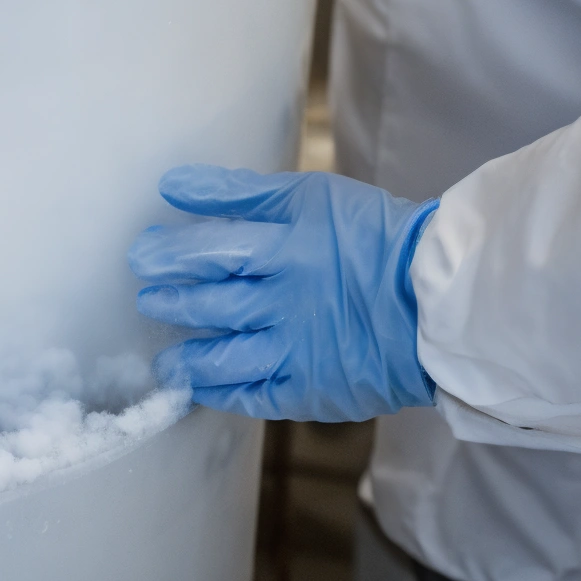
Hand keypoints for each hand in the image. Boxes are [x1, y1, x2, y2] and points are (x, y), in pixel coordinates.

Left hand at [129, 164, 437, 421]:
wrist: (439, 300)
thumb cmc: (374, 237)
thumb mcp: (308, 196)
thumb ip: (238, 192)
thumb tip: (170, 185)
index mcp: (286, 248)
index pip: (212, 251)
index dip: (172, 254)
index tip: (141, 255)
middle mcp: (286, 301)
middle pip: (213, 303)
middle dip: (172, 301)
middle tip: (146, 299)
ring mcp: (298, 349)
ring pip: (226, 356)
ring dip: (189, 357)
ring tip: (165, 359)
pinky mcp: (313, 388)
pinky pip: (255, 396)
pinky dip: (223, 394)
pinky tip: (200, 388)